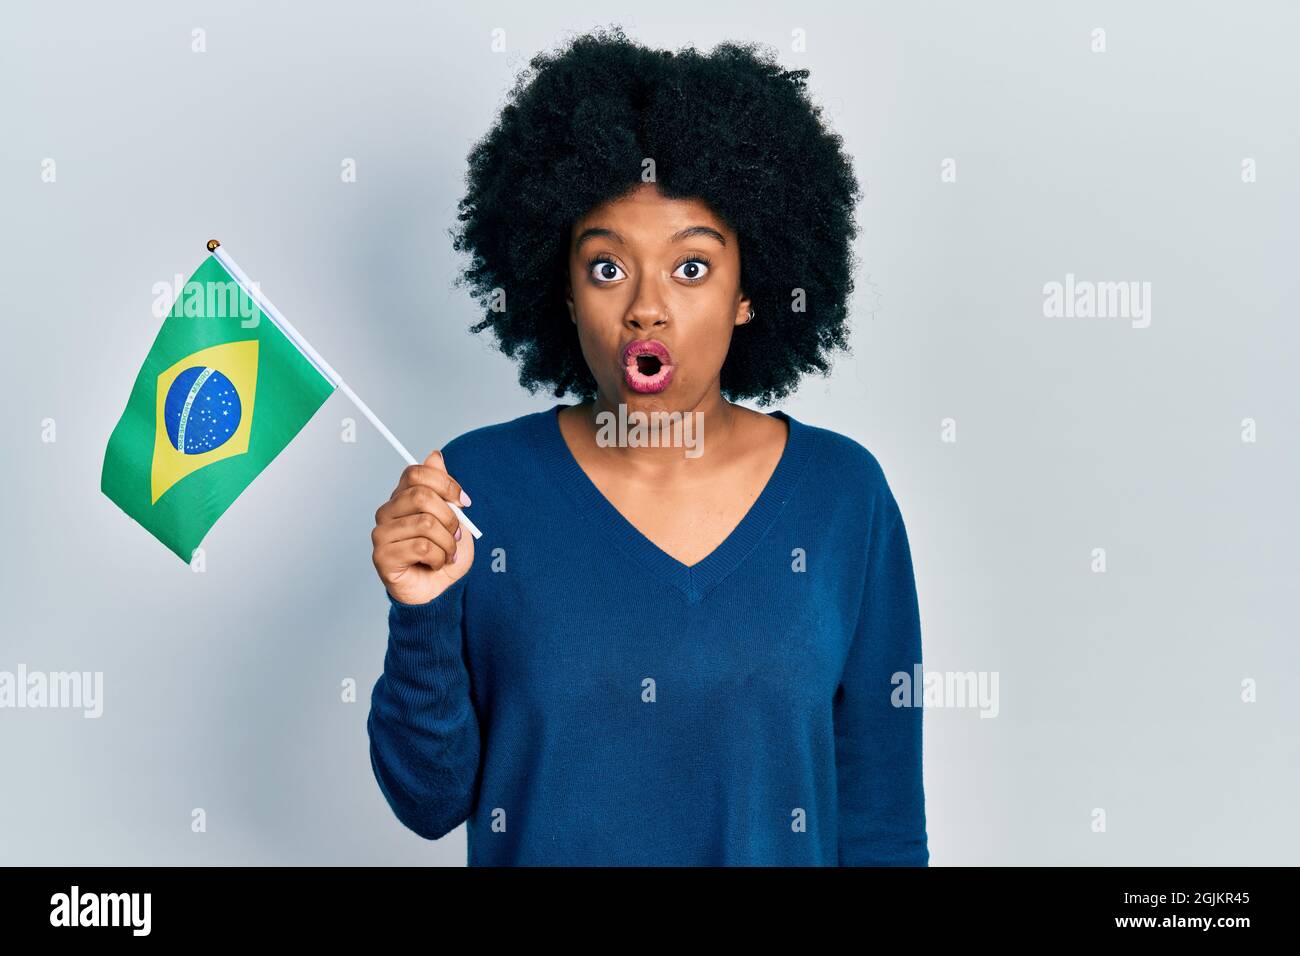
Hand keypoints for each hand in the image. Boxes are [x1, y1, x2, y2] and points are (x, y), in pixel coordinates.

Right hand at [371, 449, 473, 604]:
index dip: (446, 484)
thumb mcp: (454, 518)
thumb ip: (443, 488)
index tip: (464, 502)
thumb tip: (434, 455)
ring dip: (447, 543)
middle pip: (421, 496)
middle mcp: (387, 512)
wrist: (440, 591)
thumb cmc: (444, 554)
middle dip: (450, 517)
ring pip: (426, 524)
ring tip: (447, 554)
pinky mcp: (382, 556)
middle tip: (457, 534)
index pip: (417, 473)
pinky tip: (435, 565)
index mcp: (402, 498)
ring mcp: (381, 534)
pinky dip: (438, 558)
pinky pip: (421, 547)